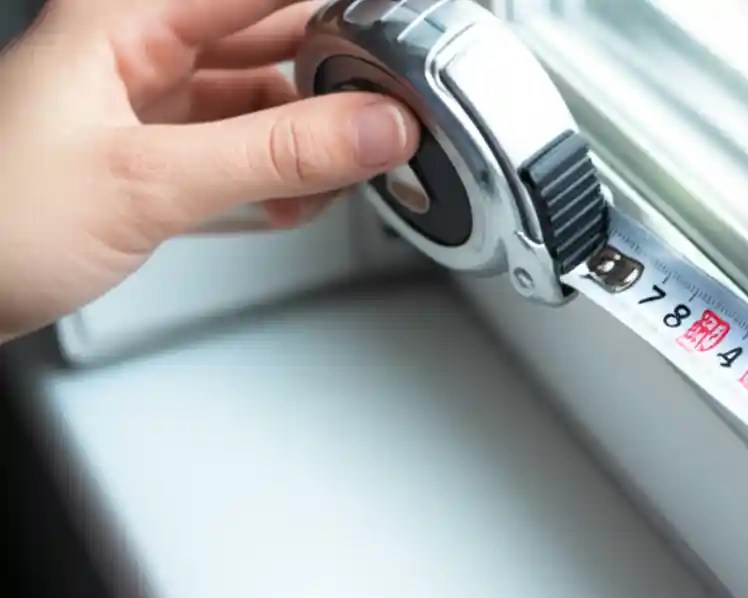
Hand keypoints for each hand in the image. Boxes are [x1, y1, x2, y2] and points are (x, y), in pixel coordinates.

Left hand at [0, 0, 418, 340]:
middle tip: (388, 113)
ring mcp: (141, 103)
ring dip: (305, 136)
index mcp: (122, 22)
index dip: (337, 12)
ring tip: (340, 173)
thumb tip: (375, 128)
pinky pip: (236, 145)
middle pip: (267, 37)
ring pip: (257, 96)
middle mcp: (134, 50)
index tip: (397, 38)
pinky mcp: (148, 154)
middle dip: (332, 75)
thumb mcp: (149, 184)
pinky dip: (273, 174)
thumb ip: (277, 154)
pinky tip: (290, 201)